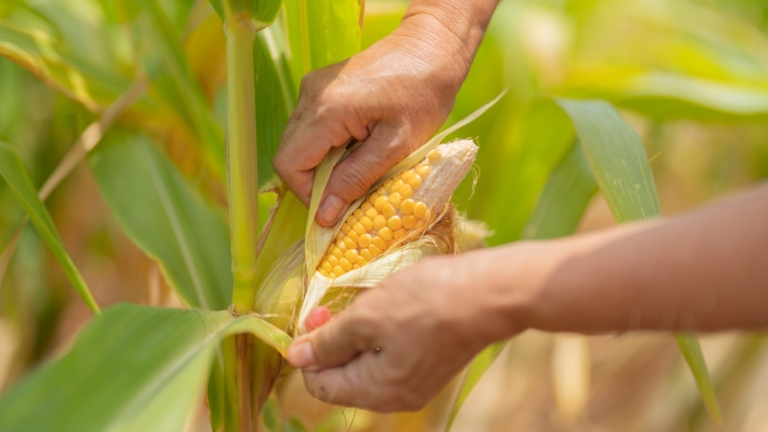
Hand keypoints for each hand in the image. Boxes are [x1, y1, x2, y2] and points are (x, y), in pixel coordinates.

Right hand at [274, 3, 495, 225]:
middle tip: (350, 191)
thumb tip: (324, 214)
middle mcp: (311, 95)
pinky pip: (310, 127)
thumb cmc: (423, 94)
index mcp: (327, 110)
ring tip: (359, 165)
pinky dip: (327, 146)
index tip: (336, 207)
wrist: (431, 48)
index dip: (307, 194)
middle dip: (315, 181)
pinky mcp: (321, 85)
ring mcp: (313, 87)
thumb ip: (356, 179)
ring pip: (299, 142)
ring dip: (322, 164)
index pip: (289, 164)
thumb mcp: (396, 146)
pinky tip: (357, 145)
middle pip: (290, 154)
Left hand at [285, 248, 535, 411]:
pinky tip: (388, 310)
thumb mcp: (366, 316)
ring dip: (356, 336)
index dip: (310, 350)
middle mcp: (395, 398)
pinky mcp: (430, 367)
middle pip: (343, 377)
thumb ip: (328, 340)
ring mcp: (415, 384)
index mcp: (375, 391)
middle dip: (333, 341)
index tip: (317, 314)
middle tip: (335, 304)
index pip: (320, 384)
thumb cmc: (425, 302)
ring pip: (367, 365)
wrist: (488, 295)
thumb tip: (294, 357)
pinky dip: (380, 337)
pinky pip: (390, 359)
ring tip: (366, 304)